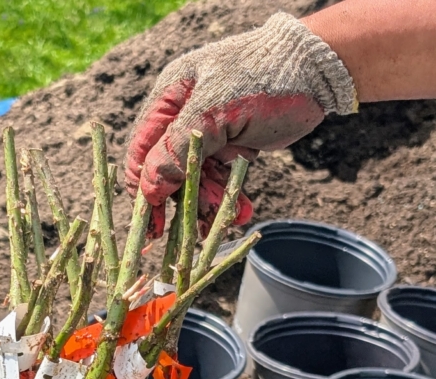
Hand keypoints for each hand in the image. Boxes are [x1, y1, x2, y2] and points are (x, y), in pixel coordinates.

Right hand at [125, 12, 356, 234]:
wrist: (320, 70)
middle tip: (202, 225)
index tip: (155, 226)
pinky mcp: (231, 145)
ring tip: (235, 216)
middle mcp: (183, 116)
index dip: (144, 191)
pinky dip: (230, 198)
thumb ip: (175, 150)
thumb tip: (147, 190)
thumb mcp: (213, 114)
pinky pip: (220, 180)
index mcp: (169, 99)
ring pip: (196, 181)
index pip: (141, 153)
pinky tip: (244, 211)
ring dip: (212, 204)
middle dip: (187, 200)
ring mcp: (208, 133)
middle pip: (169, 172)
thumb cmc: (264, 79)